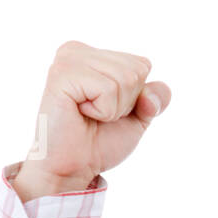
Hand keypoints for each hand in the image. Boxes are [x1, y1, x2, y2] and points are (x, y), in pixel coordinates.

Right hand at [16, 41, 170, 197]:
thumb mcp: (138, 117)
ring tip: (88, 114)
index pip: (142, 65)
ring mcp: (67, 60)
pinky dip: (103, 111)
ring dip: (113, 108)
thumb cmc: (99, 140)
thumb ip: (156, 98)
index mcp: (93, 55)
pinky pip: (108, 89)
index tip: (108, 110)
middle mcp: (77, 51)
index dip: (135, 97)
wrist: (74, 166)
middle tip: (97, 115)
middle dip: (126, 102)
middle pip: (136, 70)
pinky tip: (80, 113)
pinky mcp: (61, 75)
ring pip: (125, 78)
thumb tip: (151, 95)